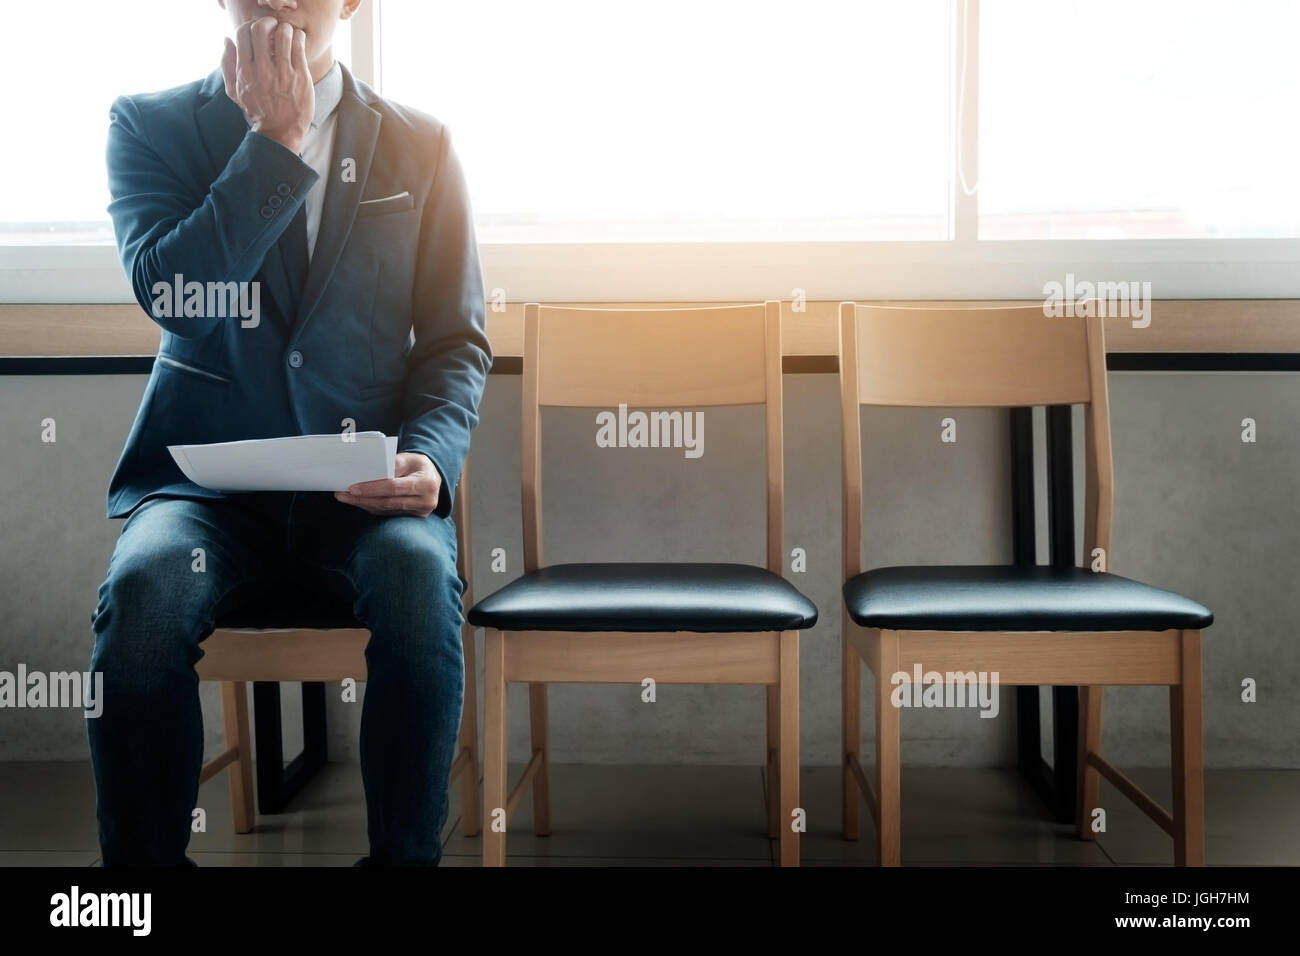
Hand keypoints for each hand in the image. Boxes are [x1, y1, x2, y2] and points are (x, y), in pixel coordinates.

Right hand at [221, 17, 312, 153]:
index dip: (249, 26)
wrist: (280, 131)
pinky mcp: (301, 76)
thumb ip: (227, 64)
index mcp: (245, 71)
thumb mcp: (234, 91)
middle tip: (273, 26)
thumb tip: (226, 39)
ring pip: (283, 34)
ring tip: (286, 32)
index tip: (256, 30)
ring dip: (284, 28)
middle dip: (267, 22)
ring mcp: (283, 73)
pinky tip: (297, 39)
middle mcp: (262, 70)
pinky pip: (299, 45)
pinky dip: (298, 36)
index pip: (242, 34)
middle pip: (260, 29)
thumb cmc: (257, 110)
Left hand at [335, 453, 443, 517]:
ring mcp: (419, 512)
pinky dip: (371, 507)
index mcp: (426, 484)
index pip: (394, 488)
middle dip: (362, 498)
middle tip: (343, 494)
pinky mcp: (412, 517)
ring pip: (385, 509)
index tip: (353, 488)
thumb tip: (371, 471)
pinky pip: (387, 513)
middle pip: (387, 502)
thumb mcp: (409, 458)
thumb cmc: (418, 465)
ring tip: (345, 497)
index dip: (372, 488)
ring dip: (363, 504)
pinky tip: (358, 502)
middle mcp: (425, 501)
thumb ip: (393, 464)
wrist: (433, 477)